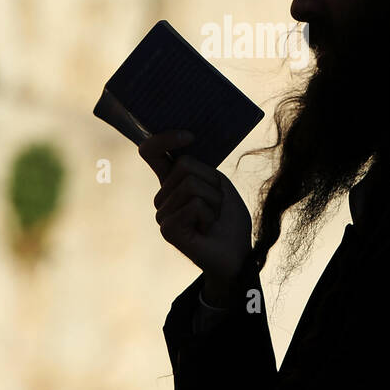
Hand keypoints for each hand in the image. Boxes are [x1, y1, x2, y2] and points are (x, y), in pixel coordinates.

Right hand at [138, 130, 251, 290]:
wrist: (237, 253)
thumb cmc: (228, 218)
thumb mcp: (217, 184)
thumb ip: (197, 168)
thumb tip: (180, 157)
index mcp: (172, 181)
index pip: (152, 151)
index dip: (164, 138)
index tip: (189, 136)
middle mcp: (162, 195)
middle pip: (184, 165)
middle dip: (212, 183)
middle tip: (215, 206)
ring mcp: (162, 213)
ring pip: (192, 185)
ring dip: (214, 202)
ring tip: (212, 219)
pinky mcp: (168, 229)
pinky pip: (194, 205)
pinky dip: (210, 216)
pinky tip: (206, 230)